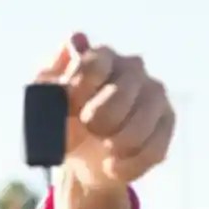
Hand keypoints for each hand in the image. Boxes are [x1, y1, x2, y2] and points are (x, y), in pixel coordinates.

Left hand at [38, 32, 175, 188]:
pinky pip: (152, 150)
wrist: (80, 156)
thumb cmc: (61, 120)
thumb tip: (75, 42)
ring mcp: (154, 93)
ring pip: (139, 127)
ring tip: (104, 148)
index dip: (78, 90)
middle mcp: (132, 68)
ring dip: (114, 146)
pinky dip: (127, 166)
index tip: (69, 107)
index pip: (94, 62)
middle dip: (96, 122)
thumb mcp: (42, 103)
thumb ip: (49, 76)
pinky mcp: (166, 122)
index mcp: (100, 56)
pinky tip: (113, 165)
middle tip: (89, 128)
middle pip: (118, 96)